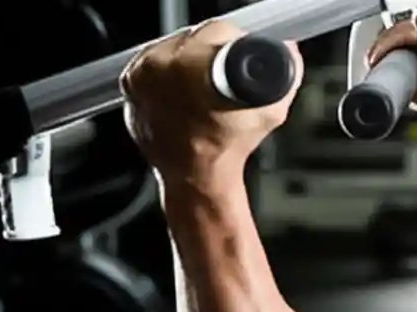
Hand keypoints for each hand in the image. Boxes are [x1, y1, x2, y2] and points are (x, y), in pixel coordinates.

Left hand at [120, 20, 303, 183]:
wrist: (195, 175)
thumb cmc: (225, 150)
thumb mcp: (267, 113)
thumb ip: (284, 77)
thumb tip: (287, 53)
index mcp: (190, 68)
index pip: (219, 31)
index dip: (237, 42)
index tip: (240, 58)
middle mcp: (158, 67)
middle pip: (194, 34)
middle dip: (212, 50)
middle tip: (222, 78)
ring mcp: (140, 75)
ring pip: (174, 44)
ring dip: (190, 56)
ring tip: (202, 86)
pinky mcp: (130, 82)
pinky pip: (153, 59)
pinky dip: (169, 68)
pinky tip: (183, 88)